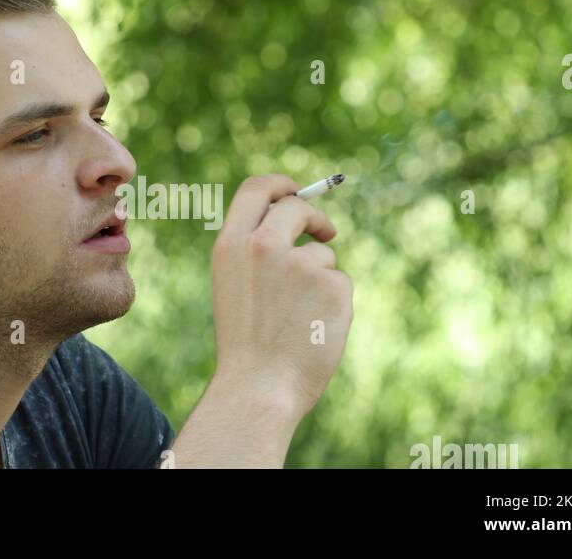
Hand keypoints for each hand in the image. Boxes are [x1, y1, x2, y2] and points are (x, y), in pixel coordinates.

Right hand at [210, 174, 353, 419]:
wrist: (259, 387)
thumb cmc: (246, 342)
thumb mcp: (233, 284)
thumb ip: (254, 248)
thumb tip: (294, 218)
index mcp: (231, 245)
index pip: (257, 188)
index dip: (281, 184)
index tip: (297, 190)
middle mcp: (263, 245)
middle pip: (298, 208)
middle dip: (315, 218)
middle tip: (325, 233)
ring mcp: (299, 263)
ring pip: (323, 254)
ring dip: (320, 277)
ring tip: (298, 319)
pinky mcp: (332, 284)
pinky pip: (340, 282)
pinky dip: (333, 303)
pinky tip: (314, 329)